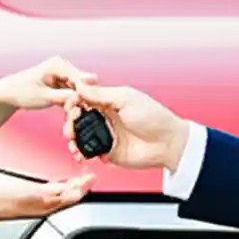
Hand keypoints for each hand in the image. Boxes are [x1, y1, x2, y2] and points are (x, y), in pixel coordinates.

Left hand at [0, 56, 97, 110]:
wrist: (7, 94)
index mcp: (58, 64)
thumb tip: (87, 92)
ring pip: (77, 91)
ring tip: (68, 115)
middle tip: (72, 115)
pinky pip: (71, 94)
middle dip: (79, 100)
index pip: (81, 80)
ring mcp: (62, 75)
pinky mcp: (61, 84)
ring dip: (74, 104)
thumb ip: (67, 95)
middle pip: (80, 85)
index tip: (80, 110)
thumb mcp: (46, 97)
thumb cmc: (22, 93)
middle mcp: (63, 66)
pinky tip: (66, 113)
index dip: (83, 96)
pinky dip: (69, 104)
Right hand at [0, 174, 93, 220]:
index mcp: (48, 205)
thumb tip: (77, 193)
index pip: (74, 196)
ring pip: (58, 194)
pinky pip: (46, 192)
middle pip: (68, 195)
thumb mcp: (34, 195)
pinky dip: (55, 186)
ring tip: (76, 178)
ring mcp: (33, 201)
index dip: (84, 186)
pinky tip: (52, 182)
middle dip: (79, 186)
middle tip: (87, 175)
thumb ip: (56, 195)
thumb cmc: (2, 201)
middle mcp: (43, 205)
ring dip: (69, 185)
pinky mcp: (24, 197)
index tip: (92, 176)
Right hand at [63, 85, 188, 170]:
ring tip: (73, 140)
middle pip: (78, 117)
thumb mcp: (126, 99)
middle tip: (72, 124)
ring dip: (72, 137)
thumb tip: (80, 85)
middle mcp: (105, 117)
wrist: (168, 143)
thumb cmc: (153, 117)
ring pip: (80, 135)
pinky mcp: (108, 151)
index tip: (70, 104)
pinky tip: (80, 153)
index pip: (84, 98)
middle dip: (70, 120)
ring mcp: (106, 135)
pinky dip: (80, 152)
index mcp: (109, 101)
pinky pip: (89, 151)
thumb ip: (101, 94)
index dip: (74, 101)